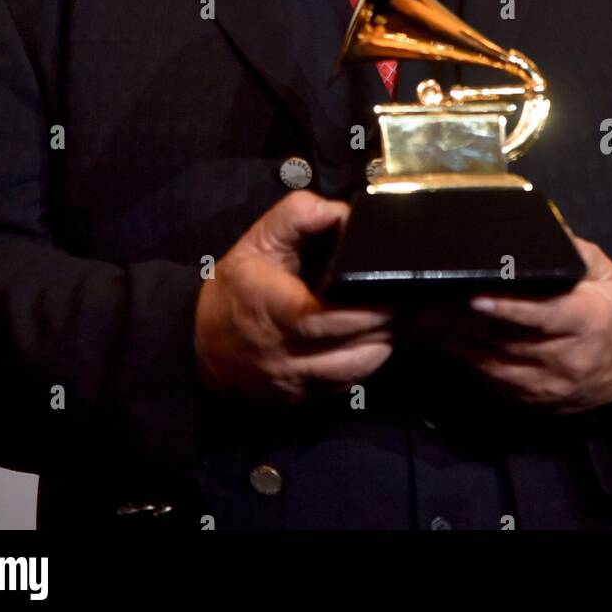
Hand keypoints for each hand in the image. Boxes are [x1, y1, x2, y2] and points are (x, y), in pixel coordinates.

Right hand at [193, 189, 394, 403]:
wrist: (200, 343)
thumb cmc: (236, 286)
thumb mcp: (258, 239)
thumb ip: (298, 215)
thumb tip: (345, 214)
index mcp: (270, 308)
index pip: (322, 318)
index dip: (363, 310)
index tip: (391, 292)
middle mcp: (282, 353)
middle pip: (350, 350)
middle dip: (387, 326)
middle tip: (411, 300)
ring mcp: (293, 381)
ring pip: (355, 372)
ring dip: (383, 345)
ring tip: (398, 318)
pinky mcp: (301, 398)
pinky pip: (347, 383)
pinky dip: (366, 362)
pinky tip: (373, 338)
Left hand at [403, 237, 611, 414]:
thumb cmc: (609, 313)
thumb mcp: (607, 276)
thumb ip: (577, 252)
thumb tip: (547, 229)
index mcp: (586, 322)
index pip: (544, 316)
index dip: (508, 309)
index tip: (475, 296)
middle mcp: (565, 358)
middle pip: (507, 341)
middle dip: (462, 321)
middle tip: (425, 302)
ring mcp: (546, 384)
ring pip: (491, 364)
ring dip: (452, 343)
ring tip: (419, 319)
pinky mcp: (530, 399)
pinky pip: (490, 380)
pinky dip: (462, 360)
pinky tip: (438, 341)